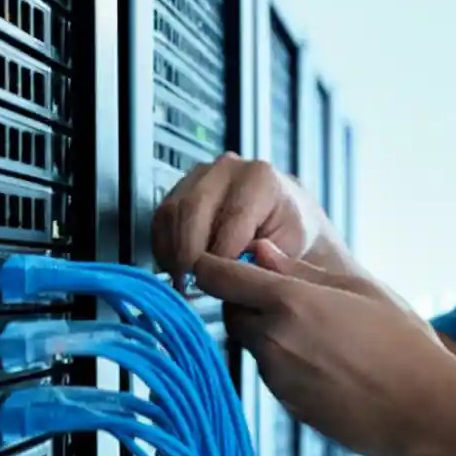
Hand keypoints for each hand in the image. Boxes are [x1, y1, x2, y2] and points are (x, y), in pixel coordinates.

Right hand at [151, 152, 335, 285]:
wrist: (288, 222)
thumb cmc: (293, 238)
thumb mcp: (293, 252)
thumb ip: (268, 261)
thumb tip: (238, 266)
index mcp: (261, 178)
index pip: (230, 219)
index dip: (220, 257)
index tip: (218, 283)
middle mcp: (228, 168)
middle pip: (193, 210)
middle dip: (189, 255)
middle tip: (192, 286)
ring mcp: (201, 175)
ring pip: (171, 213)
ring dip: (173, 252)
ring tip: (186, 281)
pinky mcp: (182, 188)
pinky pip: (161, 218)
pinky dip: (165, 247)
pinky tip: (178, 268)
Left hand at [193, 240, 455, 455]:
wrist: (423, 410)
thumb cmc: (402, 342)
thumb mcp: (359, 290)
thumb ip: (302, 270)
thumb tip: (261, 252)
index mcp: (289, 302)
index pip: (219, 277)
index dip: (211, 266)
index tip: (214, 261)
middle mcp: (273, 341)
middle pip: (232, 313)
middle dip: (246, 301)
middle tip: (285, 295)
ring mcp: (277, 378)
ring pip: (254, 345)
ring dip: (270, 334)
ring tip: (323, 333)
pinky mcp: (288, 405)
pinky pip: (274, 374)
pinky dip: (287, 363)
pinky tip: (329, 363)